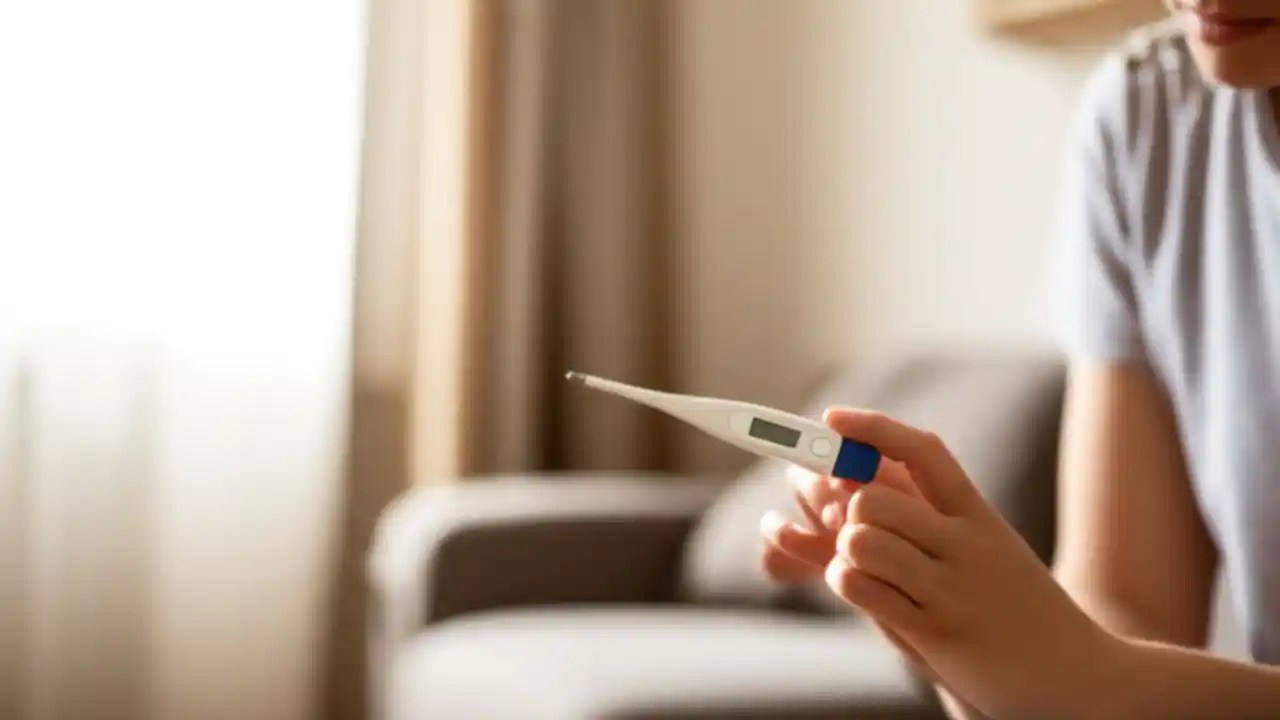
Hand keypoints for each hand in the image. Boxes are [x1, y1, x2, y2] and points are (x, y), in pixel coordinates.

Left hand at [820, 408, 1120, 718]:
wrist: (1082, 676)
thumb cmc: (1020, 609)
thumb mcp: (991, 549)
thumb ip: (934, 518)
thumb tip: (859, 483)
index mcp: (979, 514)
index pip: (922, 449)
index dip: (872, 428)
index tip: (833, 417)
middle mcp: (966, 544)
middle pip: (874, 496)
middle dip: (849, 512)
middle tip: (855, 531)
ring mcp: (951, 588)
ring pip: (861, 539)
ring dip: (846, 550)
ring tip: (860, 564)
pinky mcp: (936, 630)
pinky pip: (862, 587)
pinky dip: (846, 581)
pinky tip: (859, 588)